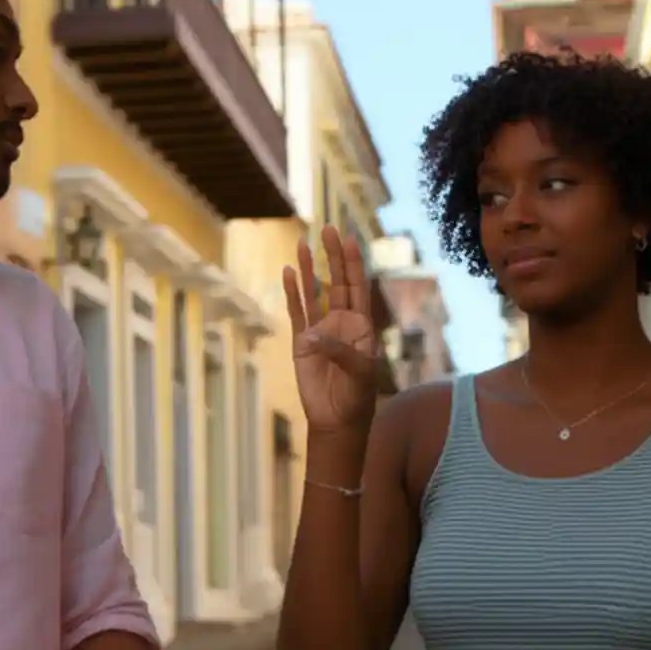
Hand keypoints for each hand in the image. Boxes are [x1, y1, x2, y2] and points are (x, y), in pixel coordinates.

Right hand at [283, 225, 377, 434]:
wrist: (337, 420)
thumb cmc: (357, 397)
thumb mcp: (358, 373)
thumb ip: (339, 351)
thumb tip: (311, 336)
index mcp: (362, 325)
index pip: (358, 287)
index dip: (353, 263)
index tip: (348, 239)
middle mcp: (342, 322)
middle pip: (337, 281)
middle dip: (332, 256)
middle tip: (326, 229)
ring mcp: (321, 330)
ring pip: (314, 292)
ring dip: (309, 268)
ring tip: (302, 243)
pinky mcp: (302, 342)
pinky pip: (297, 312)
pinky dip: (292, 292)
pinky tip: (287, 273)